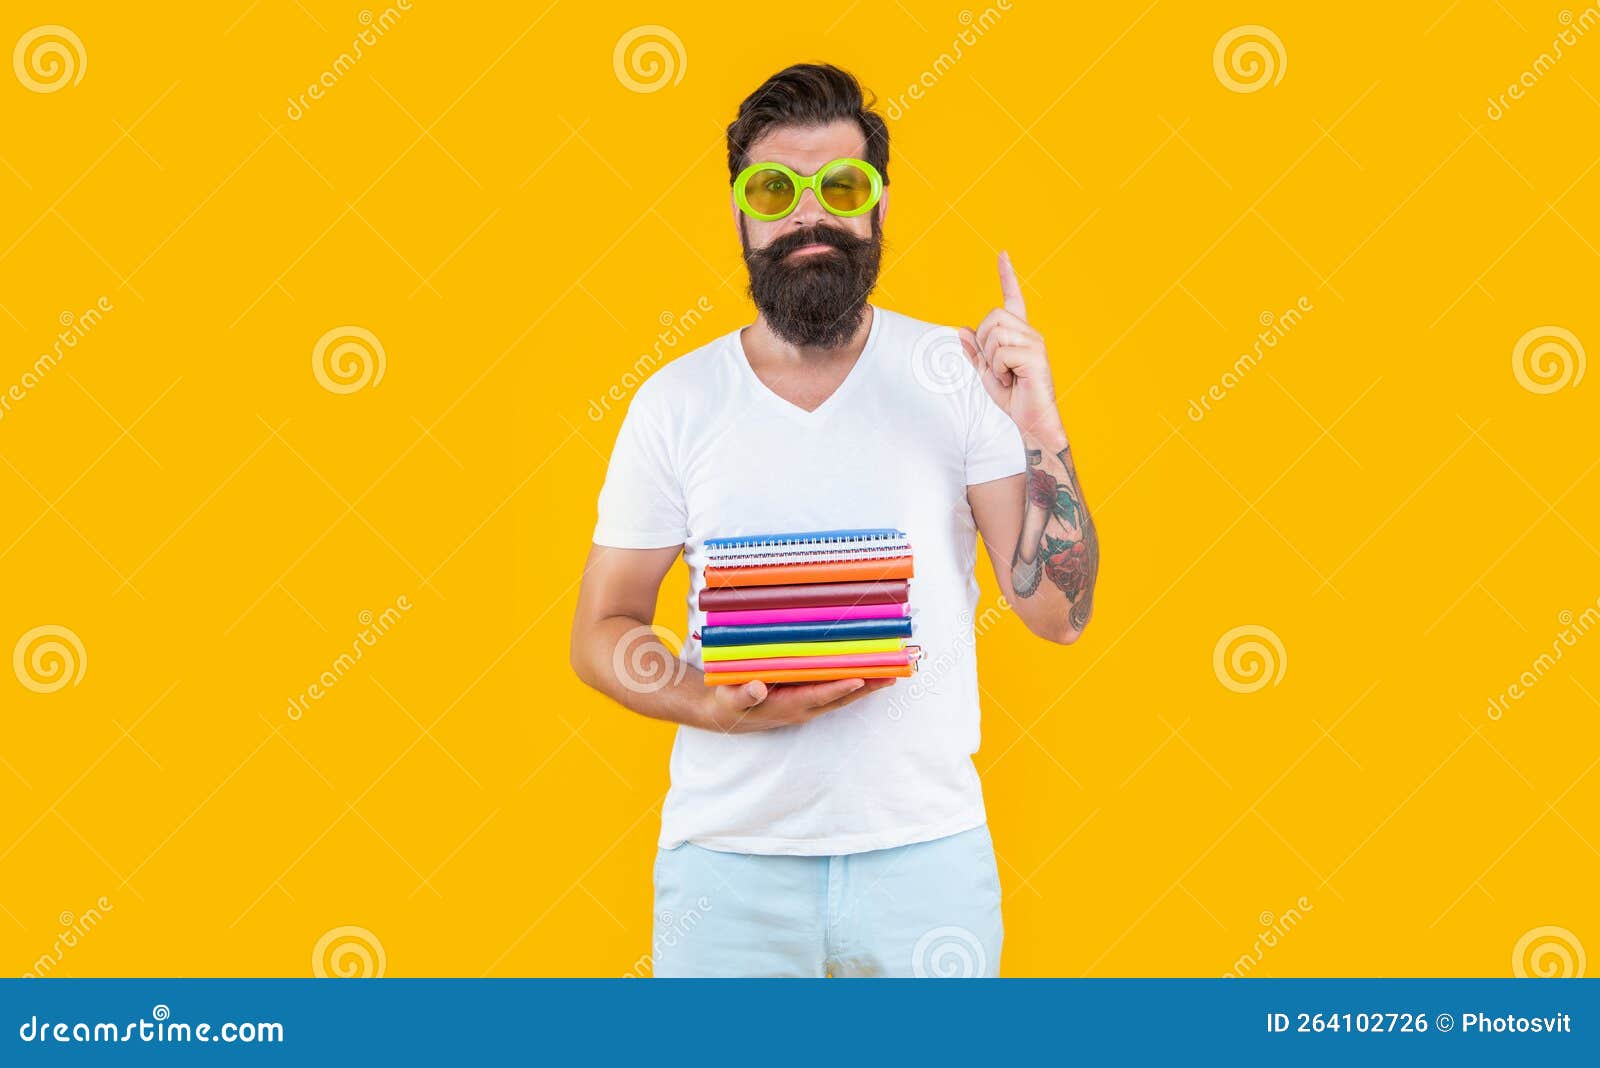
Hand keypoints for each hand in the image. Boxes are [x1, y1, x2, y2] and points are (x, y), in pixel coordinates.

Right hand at [697, 676, 897, 733]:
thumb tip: (758, 688)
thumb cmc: (729, 704)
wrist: (728, 714)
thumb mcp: (730, 700)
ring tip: (892, 669)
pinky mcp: (808, 697)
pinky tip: (870, 669)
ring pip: (843, 693)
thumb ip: (744, 695)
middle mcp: (804, 708)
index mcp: (787, 707)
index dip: (839, 686)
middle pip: (841, 696)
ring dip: (867, 682)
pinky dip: (854, 679)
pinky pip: (836, 688)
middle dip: (867, 685)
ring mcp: (808, 704)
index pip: (818, 695)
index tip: (860, 677)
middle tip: (892, 672)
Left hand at [956, 251, 1066, 447]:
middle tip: (996, 367)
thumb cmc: (1014, 397)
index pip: (1013, 298)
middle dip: (983, 343)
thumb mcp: (986, 374)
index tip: (1003, 254)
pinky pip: (1001, 353)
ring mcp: (1035, 343)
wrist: (1032, 421)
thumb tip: (961, 330)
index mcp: (1020, 333)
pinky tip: (1011, 380)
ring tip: (1006, 376)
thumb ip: (975, 352)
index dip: (1007, 276)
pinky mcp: (1036, 356)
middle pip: (992, 317)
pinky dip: (998, 370)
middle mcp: (1030, 333)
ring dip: (991, 360)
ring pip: (994, 334)